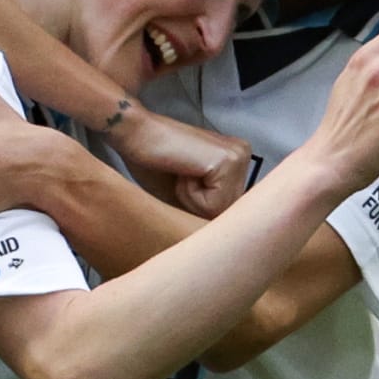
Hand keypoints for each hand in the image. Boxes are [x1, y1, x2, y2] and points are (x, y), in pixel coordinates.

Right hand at [103, 107, 251, 217]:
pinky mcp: (228, 161)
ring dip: (192, 203)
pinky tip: (181, 172)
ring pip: (221, 214)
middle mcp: (244, 155)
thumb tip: (217, 245)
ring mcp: (239, 156)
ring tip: (180, 175)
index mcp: (237, 160)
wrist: (134, 134)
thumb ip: (207, 212)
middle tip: (180, 178)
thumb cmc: (152, 165)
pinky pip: (213, 206)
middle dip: (197, 208)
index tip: (181, 182)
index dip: (197, 210)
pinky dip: (189, 197)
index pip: (227, 212)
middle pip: (228, 214)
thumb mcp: (186, 196)